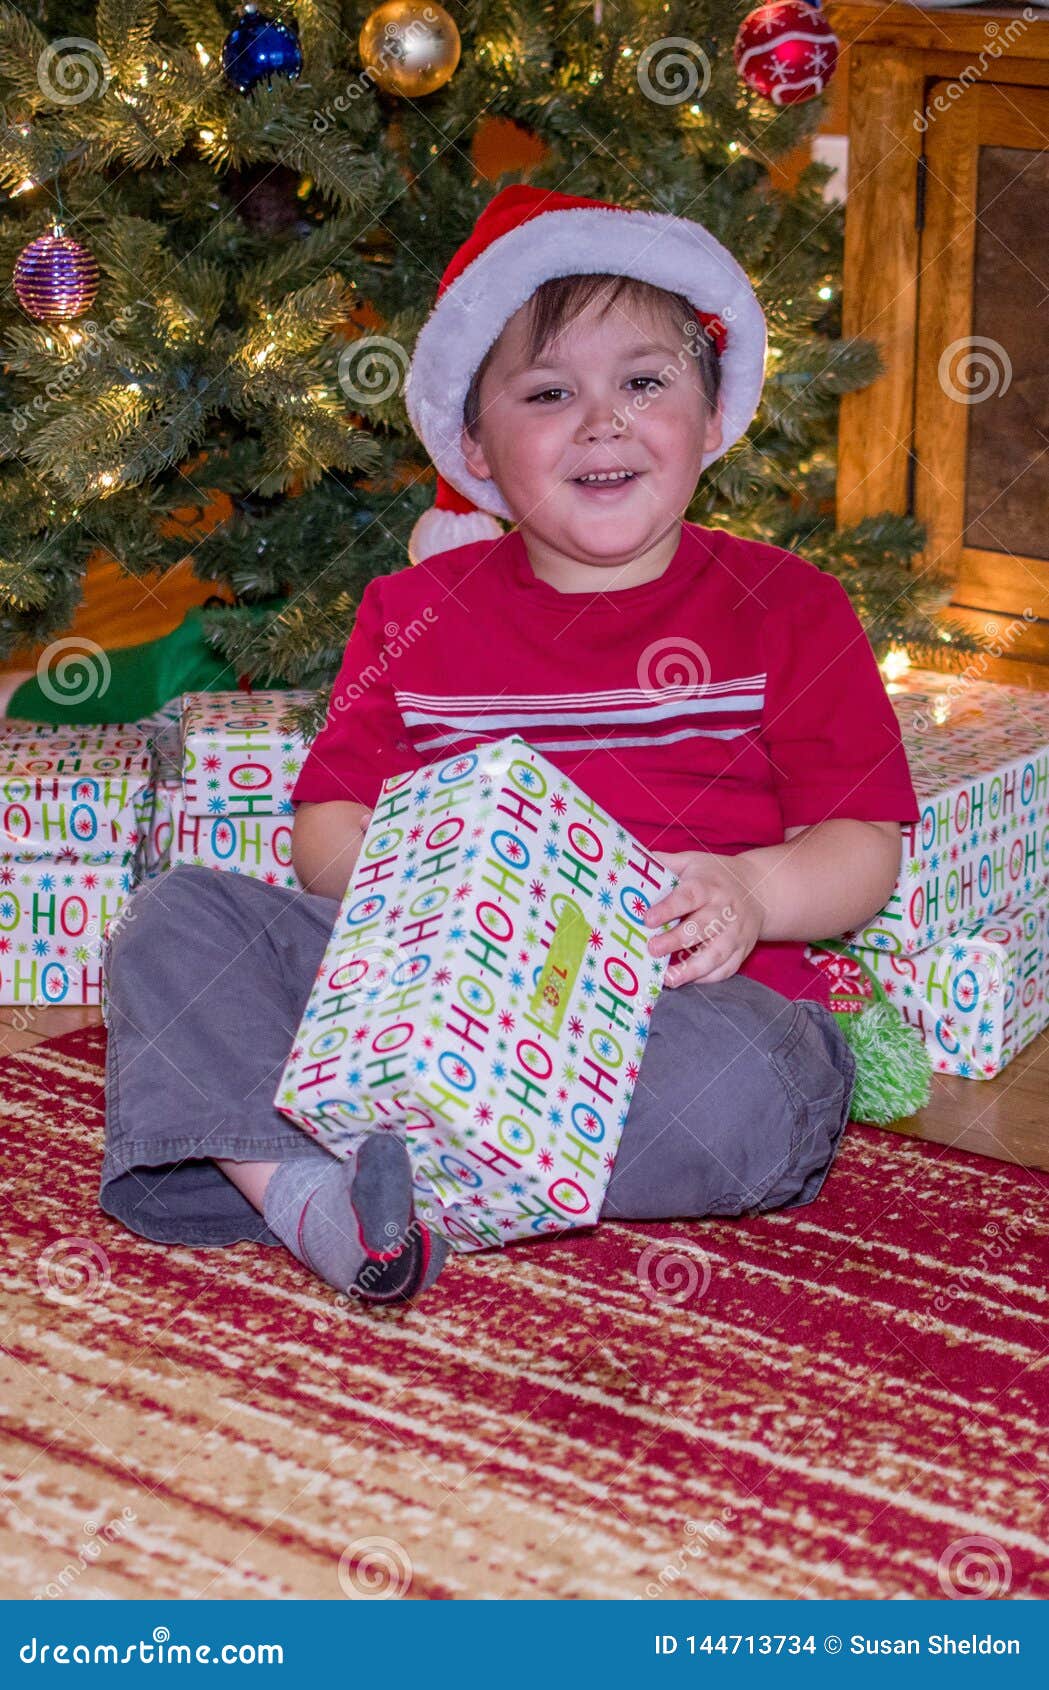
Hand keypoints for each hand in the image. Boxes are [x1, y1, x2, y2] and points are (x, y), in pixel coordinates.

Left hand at [644, 850, 765, 986]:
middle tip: (652, 949)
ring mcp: (735, 933)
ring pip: (716, 955)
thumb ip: (665, 863)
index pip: (688, 897)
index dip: (668, 909)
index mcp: (708, 886)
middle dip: (675, 941)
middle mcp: (724, 910)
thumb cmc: (715, 875)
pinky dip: (707, 979)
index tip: (647, 919)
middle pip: (701, 928)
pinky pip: (727, 969)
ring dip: (692, 969)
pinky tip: (687, 981)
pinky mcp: (742, 950)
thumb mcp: (693, 861)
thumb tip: (634, 862)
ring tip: (668, 979)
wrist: (757, 888)